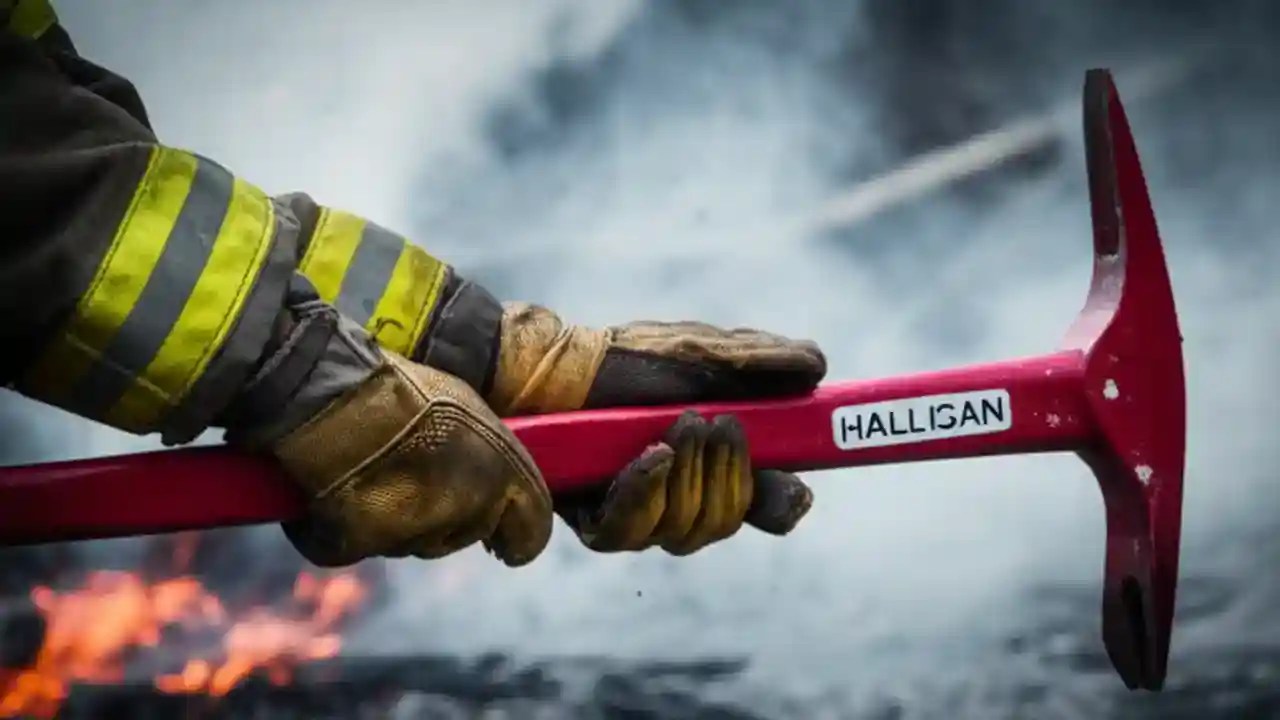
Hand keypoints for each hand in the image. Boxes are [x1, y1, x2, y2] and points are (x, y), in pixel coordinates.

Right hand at [236, 324, 553, 567]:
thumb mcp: (469, 410)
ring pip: (413, 542)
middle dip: (449, 515)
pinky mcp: (358, 544)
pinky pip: (355, 545)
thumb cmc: (401, 390)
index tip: (507, 544)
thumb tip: (494, 485)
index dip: (519, 538)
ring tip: (376, 471)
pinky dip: (343, 527)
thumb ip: (490, 456)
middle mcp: (462, 510)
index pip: (530, 531)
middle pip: (462, 534)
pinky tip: (336, 491)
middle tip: (417, 473)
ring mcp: (410, 532)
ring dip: (400, 520)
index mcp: (500, 474)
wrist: (331, 391)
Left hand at [484, 304, 825, 554]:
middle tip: (721, 425)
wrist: (557, 365)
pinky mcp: (596, 521)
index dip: (783, 503)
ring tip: (681, 425)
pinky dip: (648, 492)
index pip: (766, 507)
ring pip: (683, 532)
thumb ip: (759, 359)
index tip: (793, 486)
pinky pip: (630, 532)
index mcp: (718, 467)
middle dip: (730, 476)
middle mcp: (682, 499)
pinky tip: (653, 456)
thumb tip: (816, 366)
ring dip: (690, 477)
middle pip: (724, 522)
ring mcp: (640, 515)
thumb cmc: (633, 359)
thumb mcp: (704, 349)